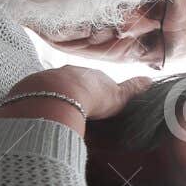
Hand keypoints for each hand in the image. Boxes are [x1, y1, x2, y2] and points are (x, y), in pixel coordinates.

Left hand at [4, 65, 151, 123]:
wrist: (58, 94)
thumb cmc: (93, 97)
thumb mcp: (118, 97)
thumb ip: (133, 90)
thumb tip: (150, 79)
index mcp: (93, 75)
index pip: (99, 82)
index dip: (100, 94)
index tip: (100, 106)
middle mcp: (72, 72)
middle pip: (78, 83)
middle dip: (79, 94)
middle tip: (81, 111)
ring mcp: (52, 77)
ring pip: (58, 87)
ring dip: (60, 97)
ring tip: (61, 113)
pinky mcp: (34, 86)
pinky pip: (40, 93)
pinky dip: (43, 101)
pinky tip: (45, 112)